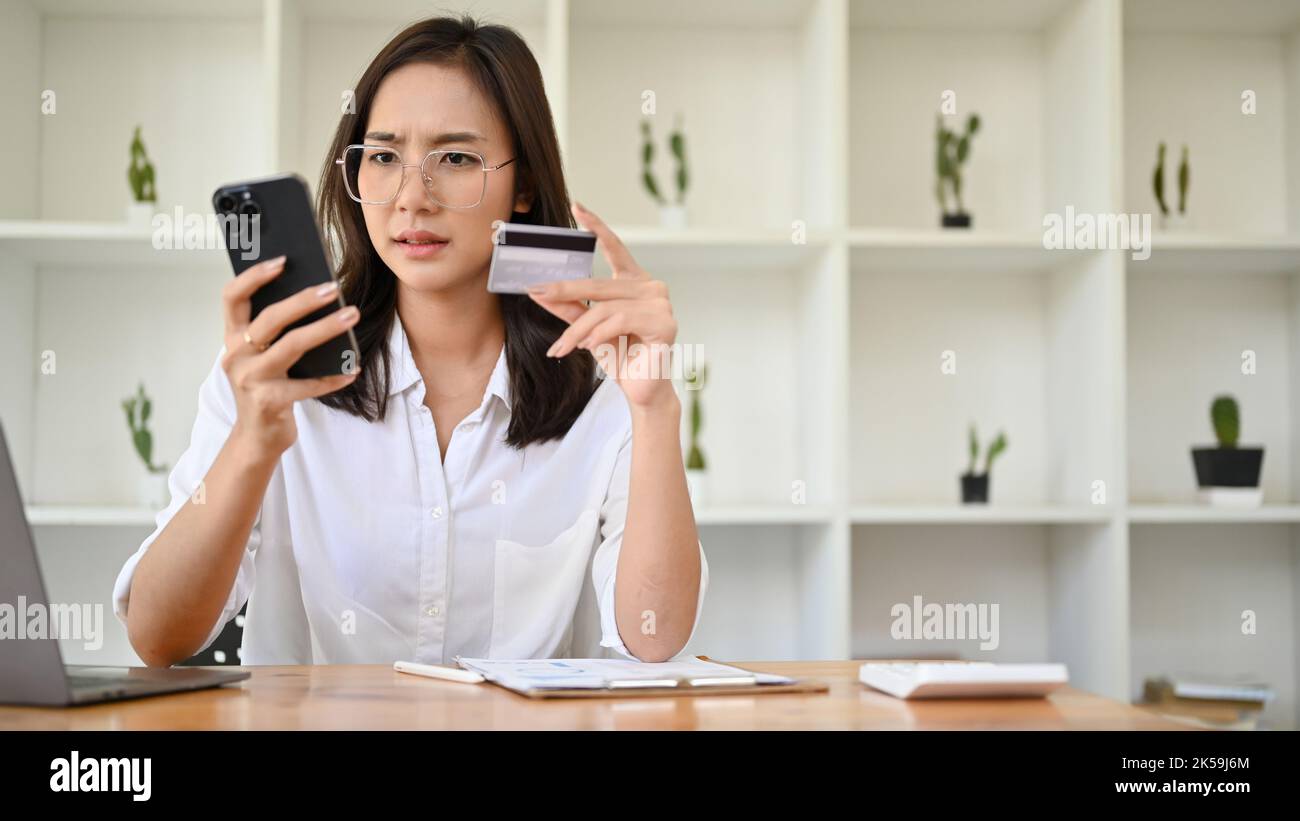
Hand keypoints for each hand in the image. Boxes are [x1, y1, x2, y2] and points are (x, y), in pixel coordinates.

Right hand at [220, 256, 360, 454]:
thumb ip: (277, 333)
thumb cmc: (267, 389)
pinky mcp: (269, 402)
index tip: (282, 259)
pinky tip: (353, 369)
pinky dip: (333, 377)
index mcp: (233, 338)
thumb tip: (317, 296)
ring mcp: (250, 379)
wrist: (257, 438)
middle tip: (334, 288)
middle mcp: (236, 356)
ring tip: (352, 316)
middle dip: (303, 300)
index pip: (232, 297)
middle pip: (270, 318)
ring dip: (325, 329)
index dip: (254, 276)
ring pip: (291, 346)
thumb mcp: (263, 358)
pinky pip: (309, 385)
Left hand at [528, 202, 677, 409]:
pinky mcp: (665, 322)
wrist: (641, 390)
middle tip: (535, 292)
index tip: (577, 206)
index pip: (616, 248)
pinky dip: (600, 333)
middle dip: (564, 291)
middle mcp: (651, 287)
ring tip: (562, 348)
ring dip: (578, 329)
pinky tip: (589, 346)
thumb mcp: (587, 328)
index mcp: (635, 282)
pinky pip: (621, 320)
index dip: (597, 226)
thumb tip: (538, 291)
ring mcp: (661, 303)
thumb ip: (568, 307)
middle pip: (599, 284)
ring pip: (605, 307)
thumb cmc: (620, 357)